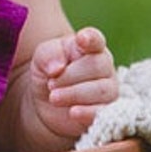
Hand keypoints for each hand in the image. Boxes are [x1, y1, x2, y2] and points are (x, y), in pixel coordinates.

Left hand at [29, 26, 118, 141]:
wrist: (46, 102)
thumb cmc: (48, 71)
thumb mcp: (42, 57)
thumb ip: (49, 55)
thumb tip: (57, 68)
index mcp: (89, 46)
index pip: (95, 39)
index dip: (91, 38)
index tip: (81, 39)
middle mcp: (104, 65)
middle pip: (96, 66)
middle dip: (70, 75)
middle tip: (50, 83)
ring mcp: (108, 89)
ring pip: (101, 90)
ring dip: (74, 94)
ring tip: (53, 98)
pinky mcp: (105, 112)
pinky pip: (103, 112)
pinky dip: (87, 112)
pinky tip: (73, 113)